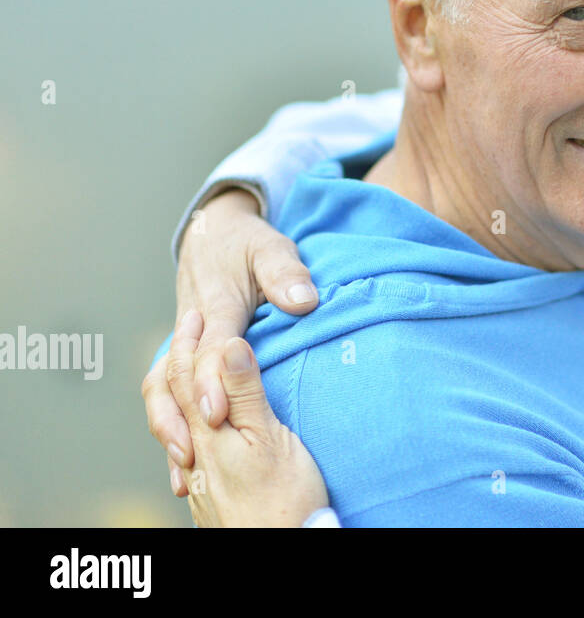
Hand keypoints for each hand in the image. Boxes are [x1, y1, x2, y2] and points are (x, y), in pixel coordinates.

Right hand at [142, 187, 317, 495]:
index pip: (210, 348)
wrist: (213, 233)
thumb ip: (286, 273)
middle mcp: (191, 328)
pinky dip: (169, 423)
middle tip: (193, 454)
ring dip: (167, 426)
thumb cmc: (249, 245)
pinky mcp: (181, 355)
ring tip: (183, 468)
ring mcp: (181, 343)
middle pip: (174, 377)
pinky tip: (181, 462)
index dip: (212, 381)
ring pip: (160, 388)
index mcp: (216, 304)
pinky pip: (166, 391)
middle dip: (179, 416)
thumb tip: (304, 302)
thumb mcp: (271, 248)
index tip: (219, 413)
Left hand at [167, 309, 328, 526]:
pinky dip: (188, 424)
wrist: (278, 549)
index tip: (198, 314)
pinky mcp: (208, 495)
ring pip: (177, 424)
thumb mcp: (270, 439)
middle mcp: (195, 452)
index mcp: (209, 431)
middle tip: (188, 330)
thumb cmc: (283, 500)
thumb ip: (245, 393)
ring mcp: (198, 476)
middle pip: (173, 398)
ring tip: (187, 373)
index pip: (187, 376)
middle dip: (178, 360)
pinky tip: (197, 434)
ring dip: (179, 392)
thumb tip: (228, 344)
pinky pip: (188, 448)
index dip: (191, 341)